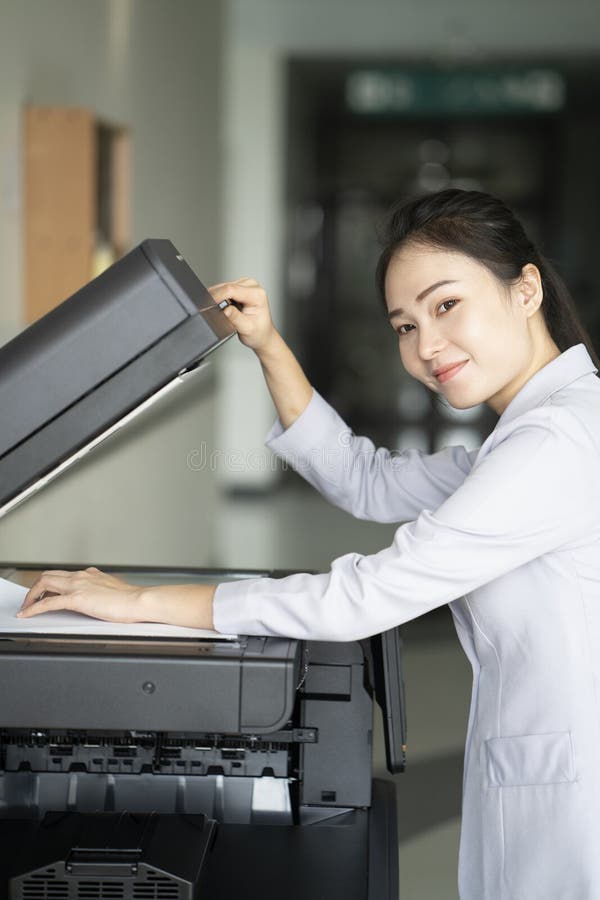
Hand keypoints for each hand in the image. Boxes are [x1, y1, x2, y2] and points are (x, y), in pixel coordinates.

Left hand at [16, 568, 217, 630]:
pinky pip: (48, 603)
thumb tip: (100, 599)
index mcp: (91, 574)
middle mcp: (82, 576)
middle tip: (31, 600)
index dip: (50, 584)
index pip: (63, 575)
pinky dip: (34, 608)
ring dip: (31, 595)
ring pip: (44, 583)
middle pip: (49, 575)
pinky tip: (27, 614)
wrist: (141, 601)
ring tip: (27, 607)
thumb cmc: (133, 600)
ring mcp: (78, 586)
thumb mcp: (114, 591)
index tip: (45, 593)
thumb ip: (102, 591)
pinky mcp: (77, 599)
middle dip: (36, 588)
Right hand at [208, 277, 277, 354]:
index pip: (231, 290)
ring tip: (219, 311)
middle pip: (226, 286)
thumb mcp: (247, 328)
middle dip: (215, 298)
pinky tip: (221, 306)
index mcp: (257, 294)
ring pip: (223, 286)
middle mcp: (253, 286)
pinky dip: (219, 297)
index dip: (217, 297)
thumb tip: (224, 310)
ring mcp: (246, 285)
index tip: (208, 306)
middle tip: (210, 311)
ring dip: (217, 297)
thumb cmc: (259, 332)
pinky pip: (224, 288)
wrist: (262, 334)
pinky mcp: (239, 287)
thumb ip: (235, 318)